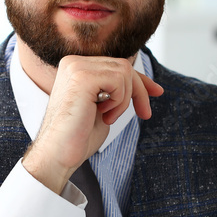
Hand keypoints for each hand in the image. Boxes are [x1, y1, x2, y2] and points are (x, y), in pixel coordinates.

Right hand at [23, 55, 163, 192]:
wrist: (58, 154)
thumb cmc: (78, 137)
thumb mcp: (103, 108)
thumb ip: (115, 91)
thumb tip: (143, 83)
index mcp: (76, 68)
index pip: (116, 66)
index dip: (140, 79)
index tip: (157, 92)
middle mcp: (73, 62)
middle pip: (124, 66)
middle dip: (139, 91)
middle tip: (144, 114)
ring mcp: (76, 67)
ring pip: (124, 71)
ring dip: (124, 100)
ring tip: (108, 117)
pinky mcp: (82, 76)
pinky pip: (119, 79)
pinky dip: (119, 101)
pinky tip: (104, 115)